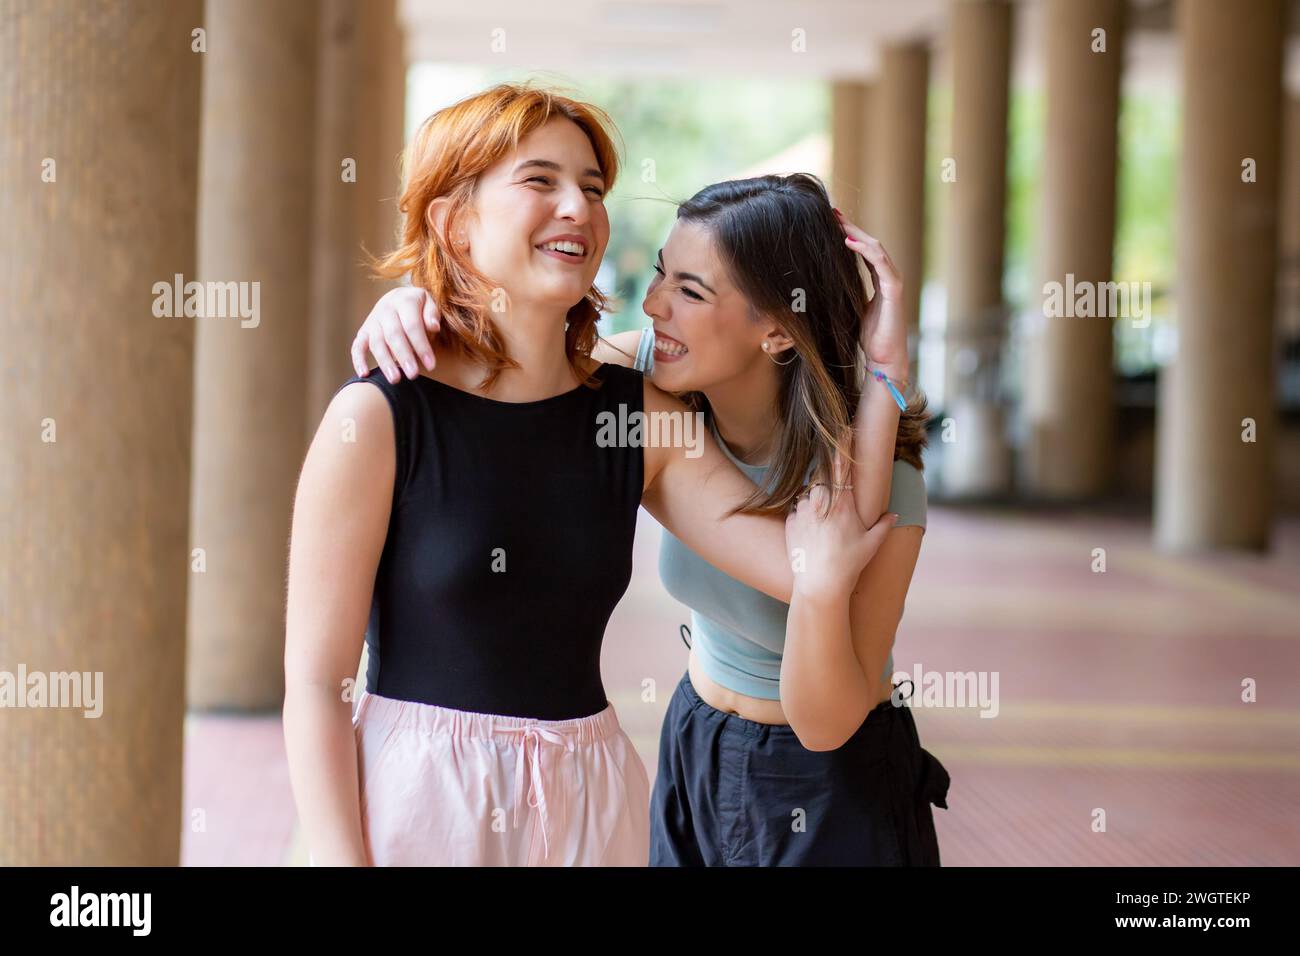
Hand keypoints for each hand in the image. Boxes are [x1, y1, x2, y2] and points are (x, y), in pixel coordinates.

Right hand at [350, 286, 440, 383]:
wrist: (398, 297)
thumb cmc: (419, 306)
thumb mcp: (429, 303)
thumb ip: (432, 314)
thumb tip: (433, 327)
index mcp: (404, 301)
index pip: (412, 325)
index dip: (421, 346)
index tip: (431, 365)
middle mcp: (385, 309)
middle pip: (393, 334)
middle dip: (403, 356)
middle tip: (413, 375)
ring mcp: (372, 321)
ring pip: (376, 342)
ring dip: (384, 362)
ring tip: (395, 380)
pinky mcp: (363, 332)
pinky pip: (357, 346)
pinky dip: (358, 360)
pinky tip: (364, 375)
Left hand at [784, 446, 898, 599]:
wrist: (819, 584)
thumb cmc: (849, 564)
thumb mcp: (871, 544)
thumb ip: (883, 525)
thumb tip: (893, 515)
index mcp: (841, 503)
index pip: (840, 465)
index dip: (842, 446)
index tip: (843, 429)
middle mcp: (819, 502)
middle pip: (822, 477)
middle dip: (829, 481)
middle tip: (836, 502)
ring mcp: (801, 510)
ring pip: (809, 493)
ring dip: (816, 500)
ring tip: (826, 526)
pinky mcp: (789, 522)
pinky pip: (797, 510)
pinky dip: (804, 515)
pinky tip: (812, 534)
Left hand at [832, 209, 907, 376]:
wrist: (884, 359)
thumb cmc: (869, 338)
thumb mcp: (852, 309)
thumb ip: (845, 294)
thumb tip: (823, 285)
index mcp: (879, 280)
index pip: (865, 250)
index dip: (849, 234)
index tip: (831, 222)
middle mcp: (888, 277)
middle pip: (871, 244)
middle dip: (851, 227)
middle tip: (832, 213)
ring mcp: (893, 282)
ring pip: (877, 249)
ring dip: (857, 233)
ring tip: (839, 222)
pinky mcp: (894, 291)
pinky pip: (881, 264)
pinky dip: (865, 251)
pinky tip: (849, 241)